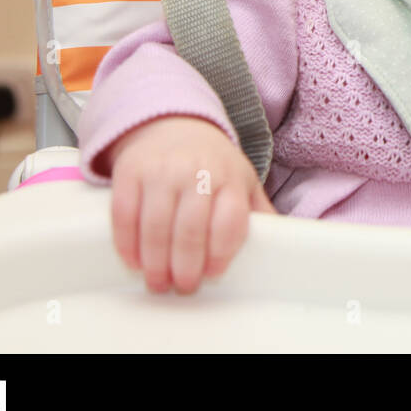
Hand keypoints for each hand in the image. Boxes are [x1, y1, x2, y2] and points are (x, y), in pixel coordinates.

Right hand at [102, 116, 277, 294]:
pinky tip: (134, 261)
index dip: (220, 253)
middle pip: (190, 229)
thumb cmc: (212, 162)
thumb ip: (257, 211)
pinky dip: (127, 243)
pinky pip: (125, 214)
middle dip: (186, 266)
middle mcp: (196, 172)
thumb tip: (284, 244)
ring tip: (158, 282)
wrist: (172, 124)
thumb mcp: (241, 179)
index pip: (229, 221)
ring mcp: (161, 171)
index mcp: (229, 178)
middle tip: (183, 286)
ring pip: (156, 226)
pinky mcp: (131, 172)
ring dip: (156, 262)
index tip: (212, 274)